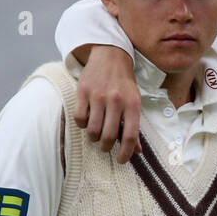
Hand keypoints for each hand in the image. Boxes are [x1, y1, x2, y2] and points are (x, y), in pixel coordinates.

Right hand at [73, 45, 140, 160]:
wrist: (111, 55)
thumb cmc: (124, 84)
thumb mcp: (134, 102)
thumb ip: (134, 126)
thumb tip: (137, 151)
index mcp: (132, 105)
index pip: (130, 136)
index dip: (125, 153)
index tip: (121, 160)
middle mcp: (116, 101)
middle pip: (108, 136)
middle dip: (106, 147)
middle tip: (105, 146)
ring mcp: (98, 96)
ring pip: (92, 130)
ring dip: (93, 138)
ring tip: (96, 134)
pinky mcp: (83, 91)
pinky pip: (79, 118)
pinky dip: (82, 124)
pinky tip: (87, 121)